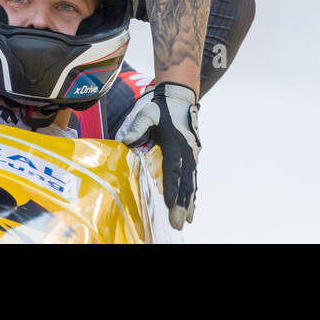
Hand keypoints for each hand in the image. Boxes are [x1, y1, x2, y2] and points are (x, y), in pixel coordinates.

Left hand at [116, 83, 199, 229]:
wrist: (180, 97)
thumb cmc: (162, 108)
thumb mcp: (147, 114)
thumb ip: (138, 128)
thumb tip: (126, 142)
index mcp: (176, 144)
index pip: (173, 171)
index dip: (172, 189)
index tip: (170, 206)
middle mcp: (187, 152)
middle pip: (185, 182)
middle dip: (181, 204)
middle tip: (178, 222)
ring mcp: (192, 155)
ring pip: (191, 183)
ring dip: (189, 203)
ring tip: (186, 220)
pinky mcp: (193, 157)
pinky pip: (193, 179)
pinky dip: (192, 195)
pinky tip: (190, 209)